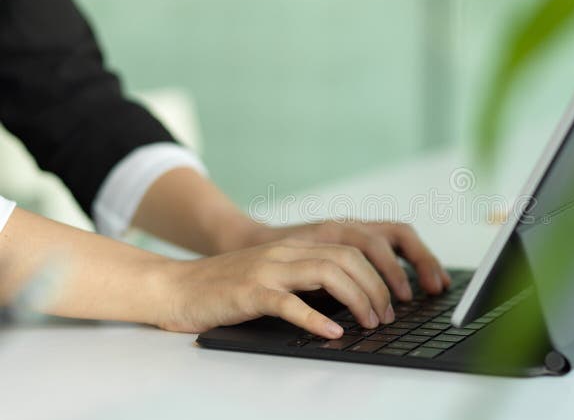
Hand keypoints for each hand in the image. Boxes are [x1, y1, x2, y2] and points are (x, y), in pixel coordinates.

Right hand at [159, 239, 398, 336]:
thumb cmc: (225, 289)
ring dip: (357, 299)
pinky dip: (315, 318)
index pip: (350, 250)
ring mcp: (267, 270)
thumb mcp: (272, 276)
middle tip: (386, 316)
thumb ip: (304, 281)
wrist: (175, 287)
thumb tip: (347, 303)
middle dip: (376, 287)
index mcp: (293, 248)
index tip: (391, 300)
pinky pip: (289, 303)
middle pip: (347, 259)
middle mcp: (284, 253)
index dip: (378, 274)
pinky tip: (332, 332)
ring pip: (327, 273)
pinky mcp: (249, 292)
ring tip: (369, 323)